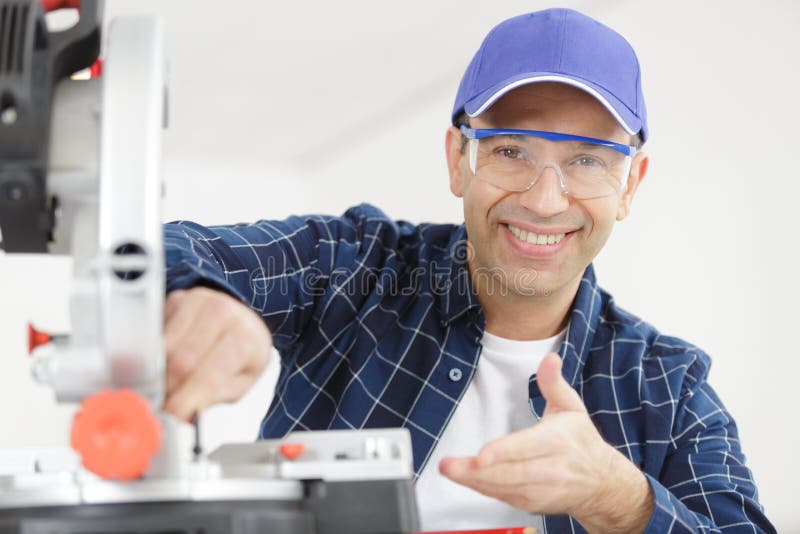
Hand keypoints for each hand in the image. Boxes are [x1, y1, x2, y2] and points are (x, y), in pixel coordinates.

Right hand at [162, 287, 271, 420]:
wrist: (245, 323)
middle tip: (159, 406)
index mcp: (246, 339)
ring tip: (160, 387)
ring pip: (163, 345)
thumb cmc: (242, 356)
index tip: (170, 416)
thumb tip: (182, 417)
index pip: (210, 374)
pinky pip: (155, 330)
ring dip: (156, 372)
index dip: (185, 399)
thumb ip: (213, 398)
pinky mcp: (178, 298)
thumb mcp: (239, 383)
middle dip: (167, 388)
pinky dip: (153, 352)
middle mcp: (224, 313)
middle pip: (181, 360)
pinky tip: (162, 362)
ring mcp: (199, 301)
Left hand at [439, 352, 653, 533]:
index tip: (481, 455)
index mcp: (557, 441)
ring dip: (474, 481)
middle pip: (510, 473)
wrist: (602, 484)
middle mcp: (550, 469)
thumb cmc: (581, 442)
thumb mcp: (571, 407)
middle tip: (449, 466)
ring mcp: (541, 490)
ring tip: (450, 471)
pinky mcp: (533, 503)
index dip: (503, 452)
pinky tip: (466, 479)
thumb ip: (554, 383)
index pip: (527, 447)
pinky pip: (504, 498)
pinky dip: (483, 489)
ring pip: (504, 488)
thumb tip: (549, 359)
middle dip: (477, 471)